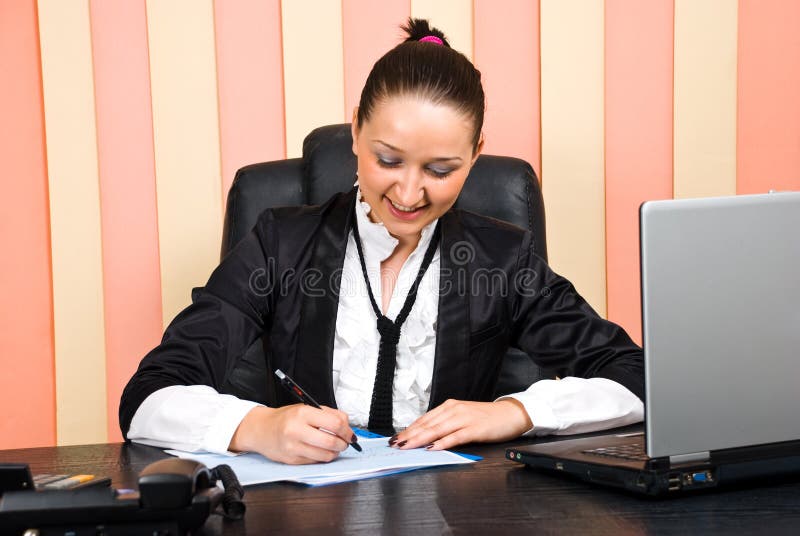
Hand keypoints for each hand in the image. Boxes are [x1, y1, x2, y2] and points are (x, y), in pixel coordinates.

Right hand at [229, 404, 354, 463]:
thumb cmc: (285, 418)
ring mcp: (293, 447)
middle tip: (345, 442)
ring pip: (325, 455)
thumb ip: (328, 414)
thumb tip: (347, 424)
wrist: (262, 430)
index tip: (350, 433)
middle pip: (331, 442)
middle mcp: (296, 430)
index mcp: (302, 413)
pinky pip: (315, 462)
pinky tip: (321, 451)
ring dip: (335, 452)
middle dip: (343, 444)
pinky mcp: (292, 460)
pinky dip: (323, 457)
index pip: (334, 424)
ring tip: (334, 447)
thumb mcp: (306, 408)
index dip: (347, 430)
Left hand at [392, 398, 532, 450]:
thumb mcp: (462, 417)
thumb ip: (445, 425)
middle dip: (409, 435)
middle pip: (427, 424)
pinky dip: (443, 443)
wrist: (510, 414)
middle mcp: (454, 410)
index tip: (395, 438)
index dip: (408, 429)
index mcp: (449, 407)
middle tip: (395, 444)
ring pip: (437, 429)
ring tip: (407, 446)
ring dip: (420, 439)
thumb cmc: (486, 418)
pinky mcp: (475, 428)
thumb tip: (425, 437)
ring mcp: (464, 418)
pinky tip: (433, 448)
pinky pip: (455, 436)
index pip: (424, 419)